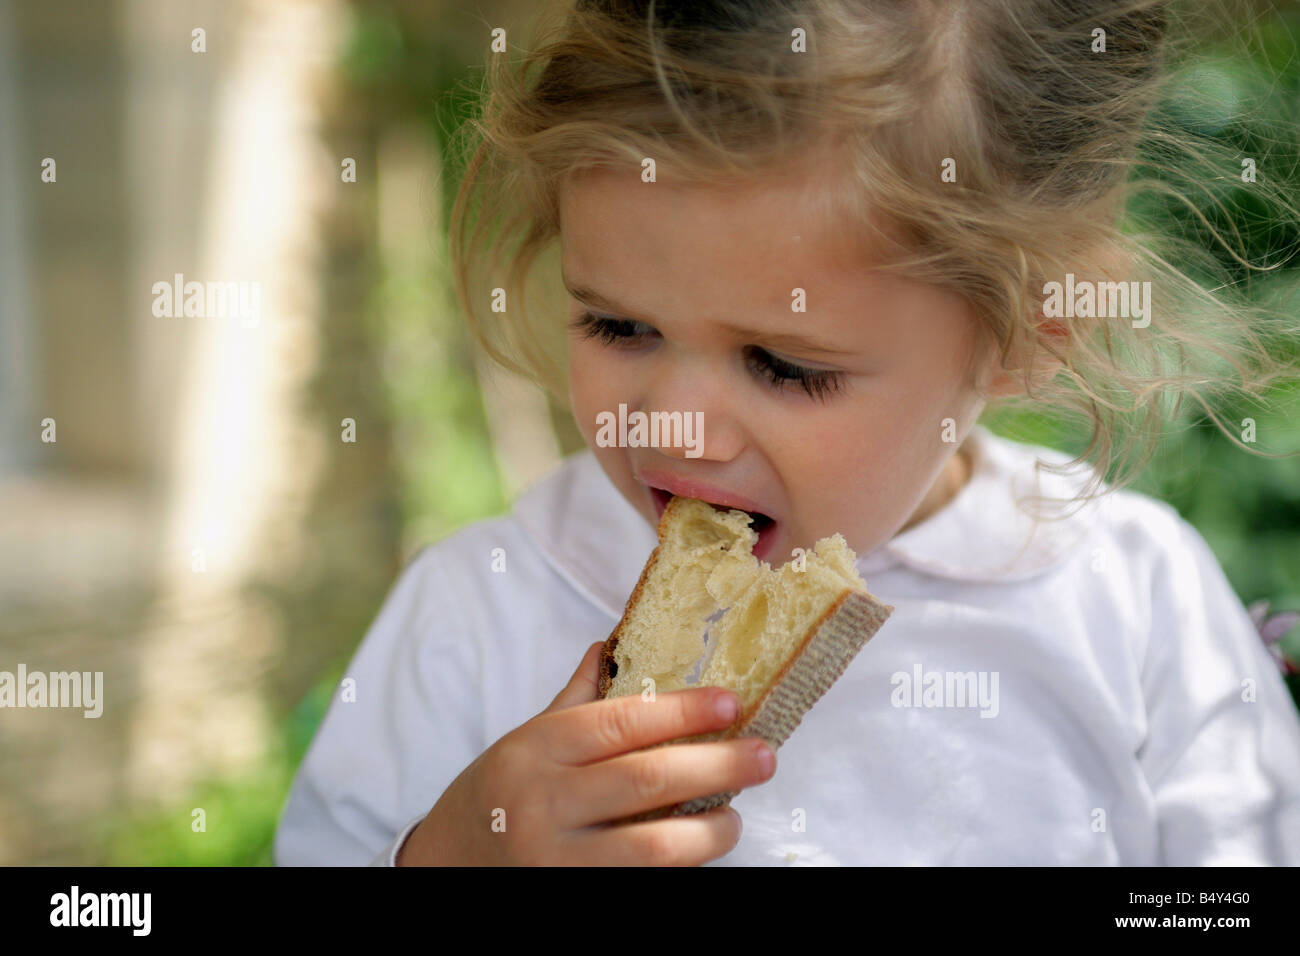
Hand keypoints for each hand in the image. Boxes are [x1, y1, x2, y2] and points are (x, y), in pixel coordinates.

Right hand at [396, 641, 774, 864]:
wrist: (444, 866)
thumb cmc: (496, 794)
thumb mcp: (525, 740)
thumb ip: (576, 700)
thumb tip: (614, 643)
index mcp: (537, 749)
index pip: (621, 722)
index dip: (683, 711)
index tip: (732, 702)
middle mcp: (544, 803)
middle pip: (647, 780)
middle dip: (717, 766)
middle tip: (765, 755)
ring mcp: (557, 861)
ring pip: (653, 846)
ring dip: (708, 831)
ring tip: (735, 816)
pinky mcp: (571, 898)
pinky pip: (640, 883)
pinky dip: (679, 868)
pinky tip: (699, 851)